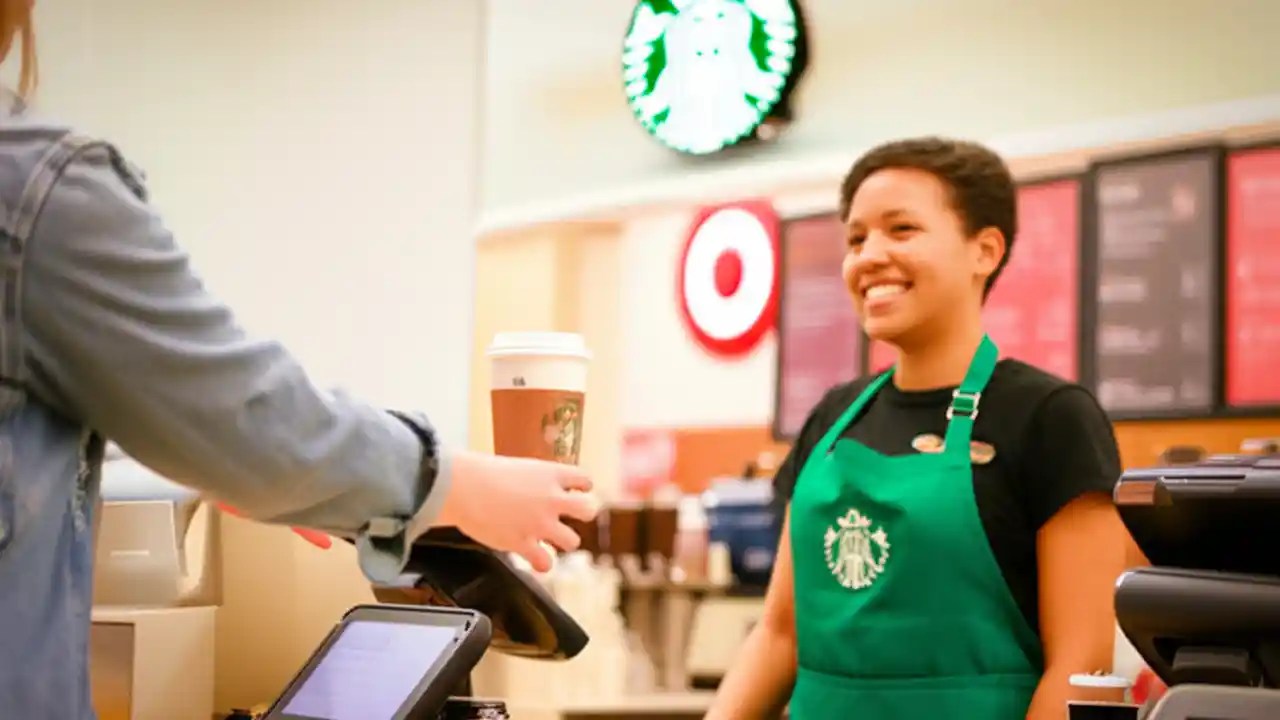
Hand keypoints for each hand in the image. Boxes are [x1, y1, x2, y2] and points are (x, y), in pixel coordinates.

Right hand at [435, 450, 598, 571]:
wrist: (462, 487)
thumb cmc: (481, 473)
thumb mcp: (518, 467)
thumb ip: (536, 480)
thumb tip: (540, 489)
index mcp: (550, 474)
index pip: (584, 480)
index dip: (581, 487)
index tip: (575, 491)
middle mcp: (551, 499)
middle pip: (588, 510)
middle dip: (582, 514)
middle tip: (568, 516)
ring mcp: (540, 524)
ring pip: (572, 541)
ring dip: (562, 540)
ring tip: (549, 538)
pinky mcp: (524, 543)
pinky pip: (545, 562)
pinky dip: (541, 563)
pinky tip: (536, 559)